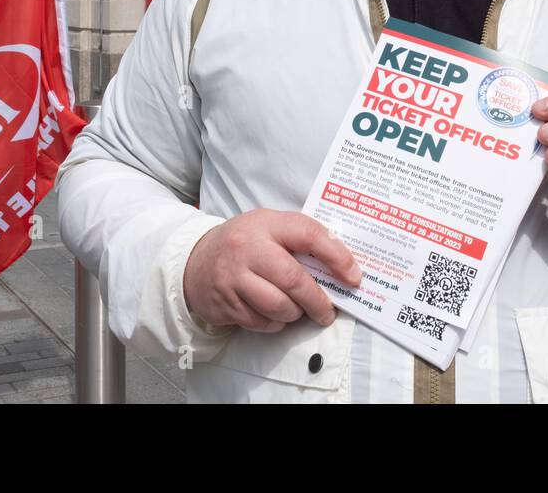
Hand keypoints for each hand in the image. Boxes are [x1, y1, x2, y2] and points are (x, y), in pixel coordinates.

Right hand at [183, 209, 361, 332]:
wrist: (194, 261)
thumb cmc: (244, 244)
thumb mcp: (269, 228)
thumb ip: (300, 240)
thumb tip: (341, 265)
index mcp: (265, 224)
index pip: (308, 234)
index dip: (336, 256)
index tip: (353, 276)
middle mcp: (247, 249)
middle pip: (293, 279)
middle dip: (317, 300)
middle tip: (328, 311)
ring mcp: (233, 278)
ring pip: (277, 306)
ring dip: (296, 314)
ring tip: (299, 310)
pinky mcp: (225, 304)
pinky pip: (261, 322)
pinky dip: (275, 323)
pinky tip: (275, 314)